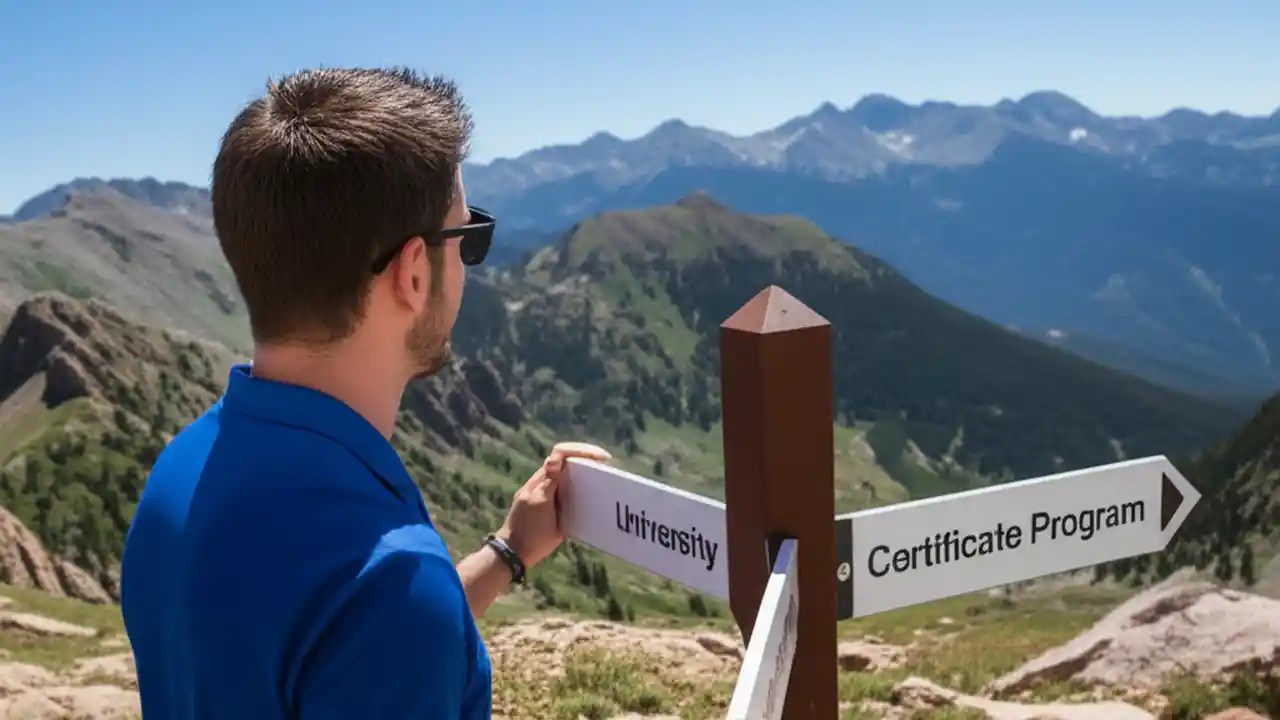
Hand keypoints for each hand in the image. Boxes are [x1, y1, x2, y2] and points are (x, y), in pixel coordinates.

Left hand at [496, 442, 611, 569]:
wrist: (516, 553)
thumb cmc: (528, 528)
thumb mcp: (539, 503)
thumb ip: (549, 480)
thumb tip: (557, 457)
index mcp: (542, 479)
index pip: (561, 454)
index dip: (581, 450)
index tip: (602, 457)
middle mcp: (548, 483)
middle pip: (570, 463)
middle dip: (590, 461)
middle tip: (610, 468)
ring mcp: (552, 496)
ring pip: (573, 479)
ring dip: (590, 477)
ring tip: (607, 482)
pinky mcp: (558, 509)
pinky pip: (574, 495)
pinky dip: (586, 493)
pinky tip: (597, 501)